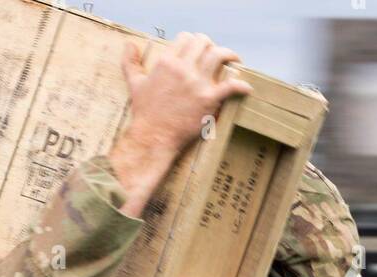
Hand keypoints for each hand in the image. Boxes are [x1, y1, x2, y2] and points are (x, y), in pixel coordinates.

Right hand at [108, 32, 253, 215]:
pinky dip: (241, 86)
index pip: (186, 39)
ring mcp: (197, 83)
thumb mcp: (135, 84)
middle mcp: (183, 68)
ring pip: (219, 56)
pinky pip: (231, 87)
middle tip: (217, 55)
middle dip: (212, 46)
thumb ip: (130, 62)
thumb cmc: (145, 113)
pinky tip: (246, 88)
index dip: (194, 42)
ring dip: (230, 55)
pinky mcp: (209, 100)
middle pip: (204, 43)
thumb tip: (129, 45)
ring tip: (235, 61)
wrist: (153, 137)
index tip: (199, 50)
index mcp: (167, 62)